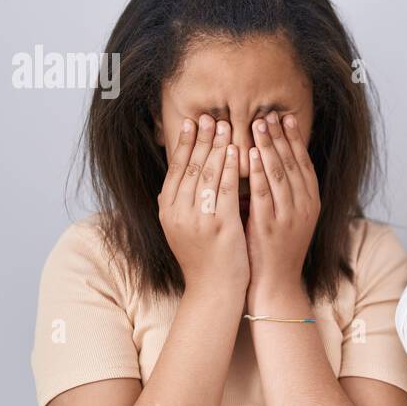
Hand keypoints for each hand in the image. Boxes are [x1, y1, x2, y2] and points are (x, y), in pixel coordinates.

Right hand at [158, 115, 248, 295]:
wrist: (214, 289)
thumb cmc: (204, 257)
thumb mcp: (183, 227)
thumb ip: (183, 201)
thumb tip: (183, 172)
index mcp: (167, 209)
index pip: (176, 168)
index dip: (184, 143)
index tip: (191, 122)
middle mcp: (178, 211)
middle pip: (191, 165)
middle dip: (202, 138)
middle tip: (211, 115)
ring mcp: (198, 218)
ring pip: (208, 172)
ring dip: (218, 146)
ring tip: (227, 125)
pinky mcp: (219, 224)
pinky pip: (226, 188)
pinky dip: (232, 167)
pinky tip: (238, 151)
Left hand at [246, 112, 319, 308]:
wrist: (275, 283)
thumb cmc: (275, 249)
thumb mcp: (287, 218)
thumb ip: (283, 193)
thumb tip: (270, 162)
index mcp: (311, 203)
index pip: (303, 164)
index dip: (295, 139)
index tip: (285, 118)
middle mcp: (304, 207)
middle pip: (292, 163)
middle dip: (280, 136)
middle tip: (269, 113)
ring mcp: (288, 216)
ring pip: (279, 173)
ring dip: (269, 146)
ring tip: (258, 124)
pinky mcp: (270, 225)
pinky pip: (264, 192)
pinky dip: (258, 170)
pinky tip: (250, 153)